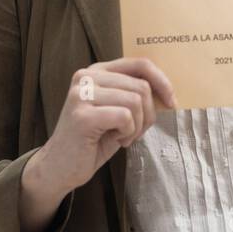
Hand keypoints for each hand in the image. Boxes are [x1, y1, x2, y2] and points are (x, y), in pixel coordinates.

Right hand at [30, 58, 175, 196]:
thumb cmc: (92, 140)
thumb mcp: (117, 111)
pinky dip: (128, 133)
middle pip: (141, 86)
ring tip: (123, 137)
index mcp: (97, 71)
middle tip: (135, 132)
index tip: (172, 102)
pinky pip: (125, 117)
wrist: (60, 167)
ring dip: (137, 126)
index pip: (139, 63)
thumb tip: (166, 92)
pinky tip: (115, 140)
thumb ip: (133, 95)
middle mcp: (86, 76)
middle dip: (148, 114)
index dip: (162, 81)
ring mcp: (82, 94)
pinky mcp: (82, 115)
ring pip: (135, 101)